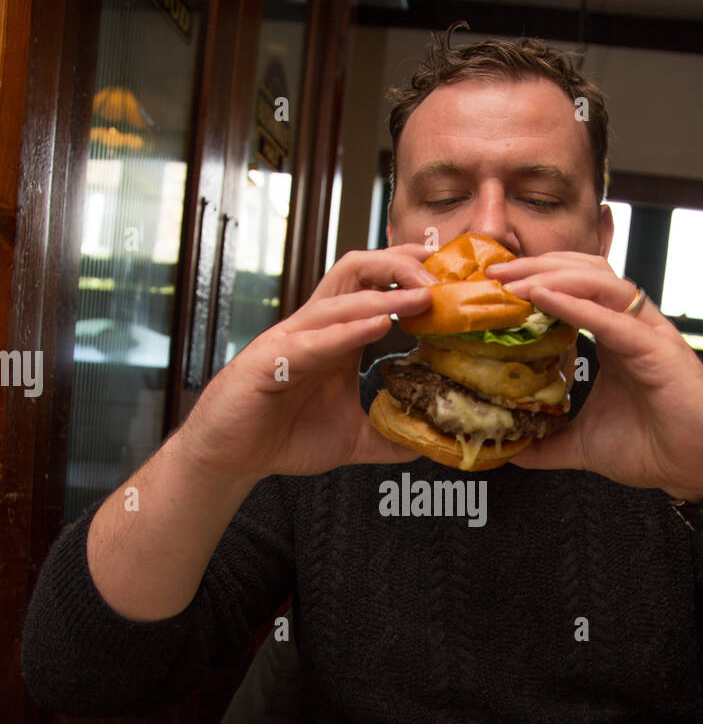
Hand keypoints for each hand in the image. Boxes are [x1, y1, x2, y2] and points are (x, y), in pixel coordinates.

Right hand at [179, 245, 435, 479]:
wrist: (231, 458)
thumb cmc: (282, 435)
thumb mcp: (353, 438)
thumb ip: (389, 436)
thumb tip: (429, 442)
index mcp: (336, 338)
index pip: (374, 285)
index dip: (410, 273)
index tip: (450, 275)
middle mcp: (316, 329)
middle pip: (358, 271)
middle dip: (401, 265)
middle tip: (443, 278)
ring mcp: (292, 341)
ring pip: (340, 300)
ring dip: (386, 294)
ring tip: (425, 295)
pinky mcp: (270, 362)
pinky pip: (312, 340)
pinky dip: (346, 330)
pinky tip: (378, 325)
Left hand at [485, 251, 702, 499]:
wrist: (698, 472)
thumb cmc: (655, 448)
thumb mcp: (584, 443)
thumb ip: (549, 441)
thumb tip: (513, 450)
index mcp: (614, 337)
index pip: (574, 289)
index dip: (535, 279)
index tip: (493, 286)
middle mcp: (632, 325)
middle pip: (583, 272)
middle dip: (537, 266)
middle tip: (494, 273)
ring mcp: (648, 334)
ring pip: (601, 282)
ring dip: (554, 276)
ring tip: (514, 282)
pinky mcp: (660, 351)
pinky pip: (616, 319)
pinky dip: (579, 305)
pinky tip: (545, 298)